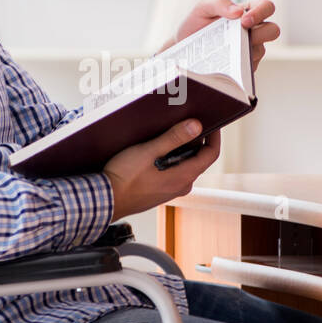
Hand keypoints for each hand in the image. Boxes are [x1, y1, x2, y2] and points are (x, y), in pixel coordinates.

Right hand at [103, 119, 222, 221]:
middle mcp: (181, 186)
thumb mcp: (149, 151)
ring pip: (184, 165)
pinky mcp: (160, 191)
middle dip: (195, 140)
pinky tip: (155, 152)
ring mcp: (171, 190)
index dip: (214, 136)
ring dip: (181, 150)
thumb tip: (196, 126)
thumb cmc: (125, 178)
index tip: (212, 122)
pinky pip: (173, 172)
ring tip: (167, 135)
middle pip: (198, 159)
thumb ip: (174, 138)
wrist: (107, 200)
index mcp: (184, 176)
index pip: (211, 154)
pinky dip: (170, 160)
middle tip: (186, 123)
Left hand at [158, 0, 280, 74]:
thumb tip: (238, 12)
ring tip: (224, 53)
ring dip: (245, 51)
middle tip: (241, 36)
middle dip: (262, 33)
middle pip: (273, 30)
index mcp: (248, 11)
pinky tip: (222, 65)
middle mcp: (253, 31)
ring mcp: (250, 50)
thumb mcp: (203, 8)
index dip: (261, 12)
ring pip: (260, 51)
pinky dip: (237, 67)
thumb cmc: (197, 23)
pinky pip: (248, 69)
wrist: (184, 46)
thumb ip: (220, 3)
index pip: (267, 7)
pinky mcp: (244, 67)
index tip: (244, 21)